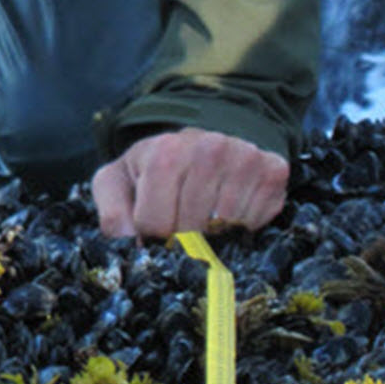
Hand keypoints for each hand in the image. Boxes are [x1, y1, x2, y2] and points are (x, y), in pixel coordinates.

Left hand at [92, 128, 288, 239]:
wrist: (194, 144)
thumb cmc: (150, 170)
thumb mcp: (116, 183)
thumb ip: (111, 212)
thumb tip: (126, 239)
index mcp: (165, 151)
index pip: (157, 224)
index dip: (153, 235)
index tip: (154, 224)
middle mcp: (209, 148)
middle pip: (194, 229)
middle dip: (184, 238)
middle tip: (181, 223)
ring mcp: (245, 157)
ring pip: (228, 229)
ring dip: (214, 234)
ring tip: (203, 214)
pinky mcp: (273, 170)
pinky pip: (258, 222)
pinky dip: (243, 227)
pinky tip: (229, 208)